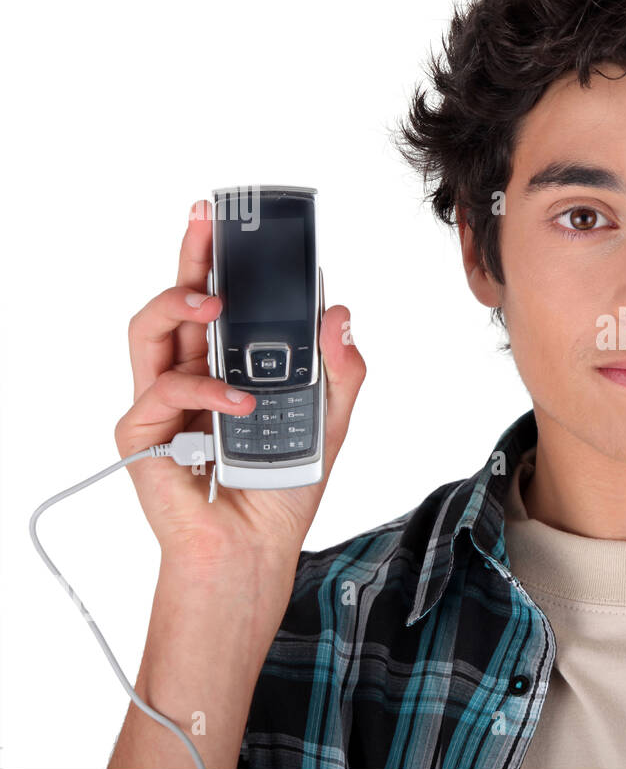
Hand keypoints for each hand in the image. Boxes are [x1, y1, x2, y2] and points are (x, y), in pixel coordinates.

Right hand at [114, 199, 365, 580]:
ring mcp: (163, 402)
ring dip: (181, 303)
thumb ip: (339, 370)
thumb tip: (340, 314)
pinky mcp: (143, 433)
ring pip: (151, 328)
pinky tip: (242, 403)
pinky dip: (206, 391)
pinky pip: (163, 390)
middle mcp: (192, 375)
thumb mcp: (331, 422)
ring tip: (218, 301)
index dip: (226, 261)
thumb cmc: (283, 490)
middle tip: (208, 219)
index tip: (240, 224)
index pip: (224, 303)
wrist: (256, 549)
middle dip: (193, 254)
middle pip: (181, 300)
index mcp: (231, 366)